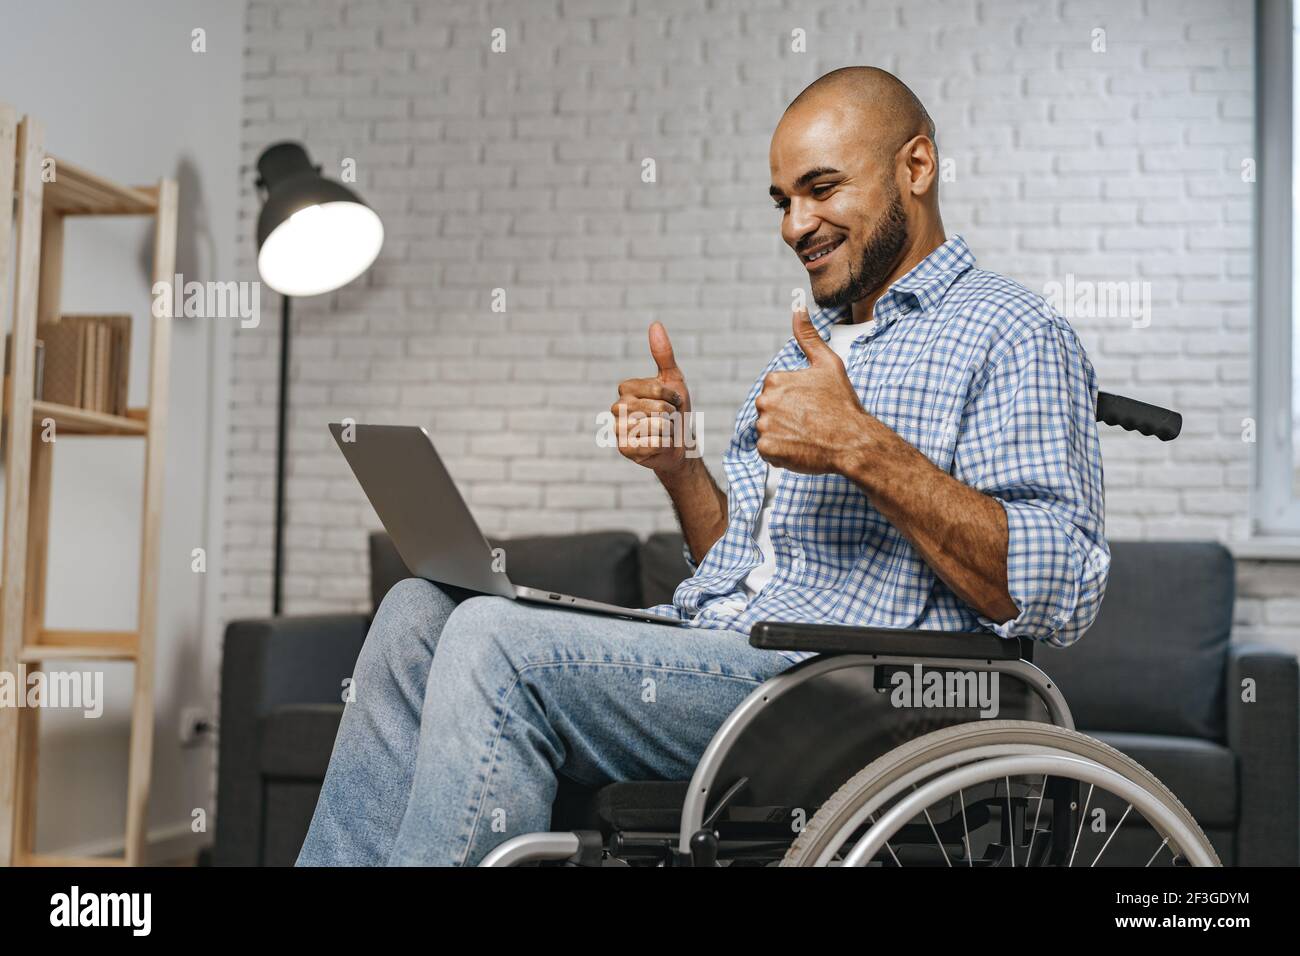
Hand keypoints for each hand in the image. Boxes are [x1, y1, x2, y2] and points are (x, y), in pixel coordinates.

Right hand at [612, 322, 693, 475]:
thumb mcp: (673, 380)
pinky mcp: (623, 448)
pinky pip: (651, 443)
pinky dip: (662, 445)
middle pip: (657, 409)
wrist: (678, 443)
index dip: (672, 397)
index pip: (656, 390)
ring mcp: (618, 428)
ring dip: (667, 431)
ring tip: (662, 432)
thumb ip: (663, 354)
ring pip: (655, 426)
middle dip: (671, 415)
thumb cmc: (675, 410)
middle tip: (667, 419)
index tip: (672, 401)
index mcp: (626, 388)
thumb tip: (655, 324)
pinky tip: (657, 445)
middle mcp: (617, 407)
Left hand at [755, 309, 869, 474]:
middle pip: (770, 411)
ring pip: (769, 431)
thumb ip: (808, 336)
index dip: (795, 400)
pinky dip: (781, 452)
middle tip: (810, 422)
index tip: (811, 406)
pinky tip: (800, 447)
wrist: (852, 441)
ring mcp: (764, 426)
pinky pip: (768, 451)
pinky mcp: (767, 449)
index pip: (775, 392)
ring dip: (783, 435)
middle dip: (786, 417)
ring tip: (807, 435)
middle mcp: (765, 401)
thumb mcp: (828, 363)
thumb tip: (797, 306)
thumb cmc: (842, 403)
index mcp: (774, 380)